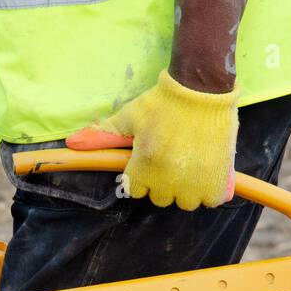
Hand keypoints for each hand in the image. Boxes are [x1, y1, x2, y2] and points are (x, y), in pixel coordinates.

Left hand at [66, 71, 238, 210]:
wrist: (202, 88)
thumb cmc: (163, 101)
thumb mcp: (130, 116)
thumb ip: (105, 134)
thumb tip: (73, 142)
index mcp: (145, 165)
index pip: (136, 190)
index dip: (141, 177)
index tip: (149, 163)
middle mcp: (168, 178)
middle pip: (161, 198)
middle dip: (162, 183)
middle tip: (170, 162)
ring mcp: (194, 181)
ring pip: (185, 202)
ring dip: (186, 190)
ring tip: (190, 169)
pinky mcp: (218, 178)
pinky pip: (210, 199)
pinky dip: (209, 191)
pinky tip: (207, 175)